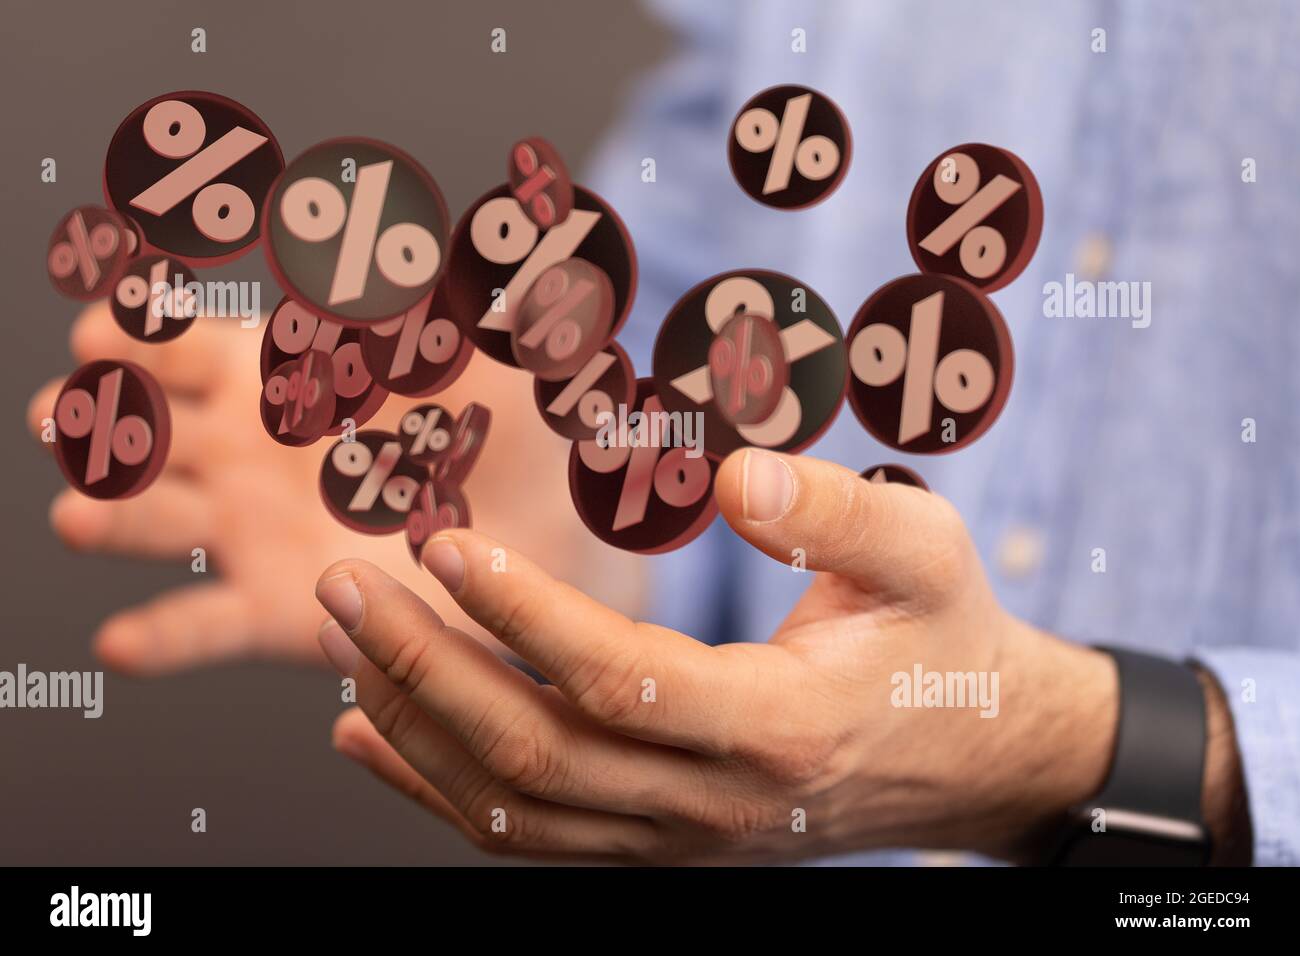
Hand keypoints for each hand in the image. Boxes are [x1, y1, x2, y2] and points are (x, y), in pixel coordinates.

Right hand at [29, 303, 638, 674]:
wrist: (544, 528)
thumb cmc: (511, 431)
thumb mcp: (487, 353)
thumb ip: (464, 289)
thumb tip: (471, 211)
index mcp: (278, 377)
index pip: (186, 344)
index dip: (141, 334)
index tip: (106, 328)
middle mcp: (245, 451)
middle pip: (148, 428)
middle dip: (99, 419)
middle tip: (63, 414)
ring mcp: (251, 529)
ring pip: (158, 520)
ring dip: (113, 517)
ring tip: (79, 517)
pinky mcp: (274, 608)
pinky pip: (203, 624)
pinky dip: (160, 635)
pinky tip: (120, 640)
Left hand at [317, 448, 1132, 863]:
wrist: (972, 756)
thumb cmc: (944, 640)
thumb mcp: (927, 552)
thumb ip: (837, 512)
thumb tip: (735, 477)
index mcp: (779, 725)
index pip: (619, 682)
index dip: (523, 618)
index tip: (446, 545)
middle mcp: (715, 802)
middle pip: (536, 754)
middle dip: (425, 668)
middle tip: (348, 585)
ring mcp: (679, 836)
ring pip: (515, 809)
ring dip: (415, 725)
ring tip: (344, 642)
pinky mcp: (657, 842)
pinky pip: (527, 837)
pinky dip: (436, 788)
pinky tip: (371, 732)